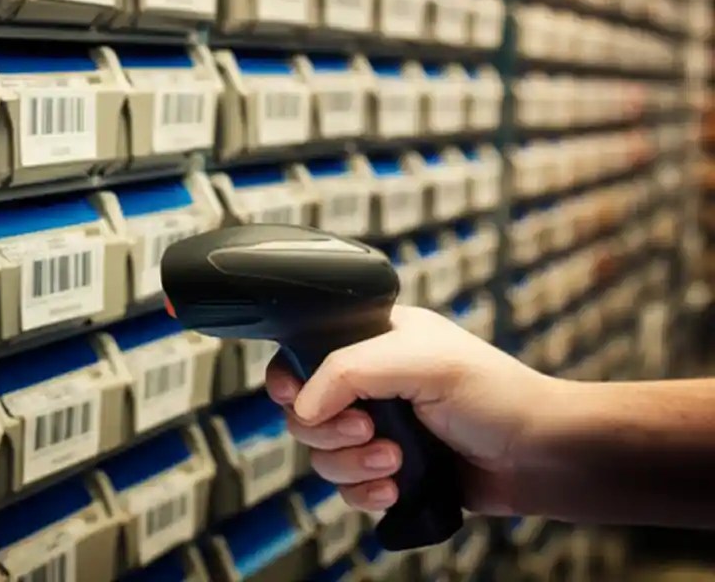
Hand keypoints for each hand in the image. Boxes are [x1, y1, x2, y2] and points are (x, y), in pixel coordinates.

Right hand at [266, 305, 555, 515]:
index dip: (292, 380)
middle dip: (331, 430)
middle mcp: (371, 384)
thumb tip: (301, 409)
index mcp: (375, 341)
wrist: (541, 457)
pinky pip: (346, 489)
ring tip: (395, 461)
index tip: (302, 399)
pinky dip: (364, 492)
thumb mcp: (417, 360)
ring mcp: (379, 430)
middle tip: (371, 428)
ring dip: (352, 464)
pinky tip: (394, 488)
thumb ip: (347, 371)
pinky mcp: (389, 472)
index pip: (304, 354)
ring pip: (322, 456)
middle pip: (303, 413)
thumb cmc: (496, 394)